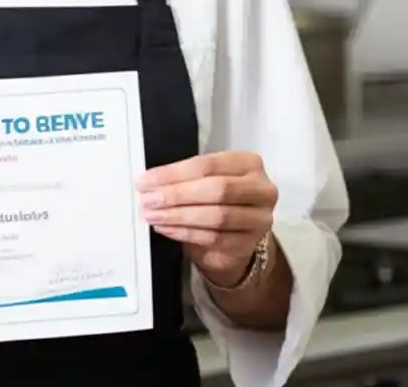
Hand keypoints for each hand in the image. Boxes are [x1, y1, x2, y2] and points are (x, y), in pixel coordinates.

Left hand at [136, 152, 277, 286]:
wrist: (233, 235)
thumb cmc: (216, 201)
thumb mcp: (204, 181)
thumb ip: (183, 178)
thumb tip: (149, 183)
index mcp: (248, 163)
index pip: (208, 165)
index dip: (174, 173)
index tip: (146, 180)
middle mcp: (261, 189)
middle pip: (216, 189)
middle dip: (177, 195)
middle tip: (149, 199)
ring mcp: (259, 218)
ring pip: (217, 216)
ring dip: (178, 215)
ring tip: (154, 215)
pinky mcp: (250, 243)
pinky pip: (215, 238)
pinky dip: (186, 233)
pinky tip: (167, 228)